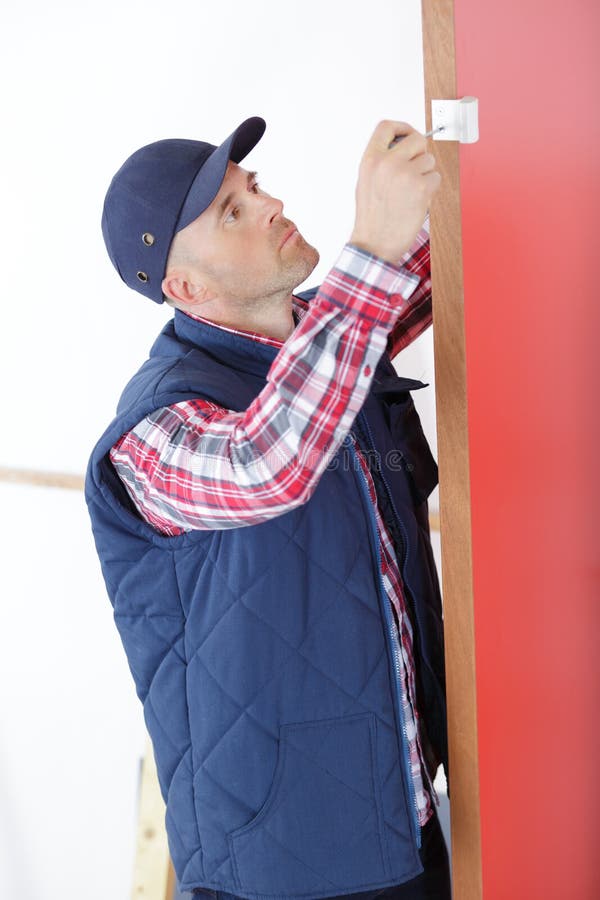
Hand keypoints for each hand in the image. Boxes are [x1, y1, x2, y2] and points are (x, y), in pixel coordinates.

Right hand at [349, 120, 440, 262]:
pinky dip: (431, 189)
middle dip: (420, 153)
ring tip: (411, 192)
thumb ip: (382, 161)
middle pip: (417, 139)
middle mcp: (387, 163)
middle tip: (416, 169)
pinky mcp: (421, 188)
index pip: (387, 127)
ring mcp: (405, 174)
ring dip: (426, 174)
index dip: (402, 127)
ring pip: (429, 160)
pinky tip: (417, 201)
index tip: (408, 135)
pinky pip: (436, 178)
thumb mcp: (366, 181)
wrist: (375, 243)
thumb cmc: (372, 218)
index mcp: (370, 160)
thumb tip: (404, 147)